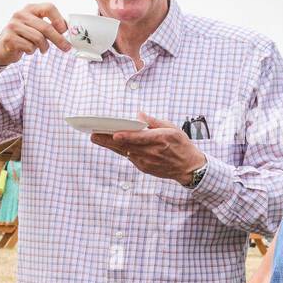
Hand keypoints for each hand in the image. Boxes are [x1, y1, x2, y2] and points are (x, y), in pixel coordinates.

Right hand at [0, 3, 71, 66]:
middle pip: (46, 27)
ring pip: (38, 39)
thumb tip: (68, 29)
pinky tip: (28, 50)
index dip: (59, 19)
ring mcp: (13, 26)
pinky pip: (29, 47)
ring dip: (43, 47)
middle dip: (59, 39)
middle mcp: (20, 14)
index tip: (64, 30)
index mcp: (30, 8)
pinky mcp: (9, 38)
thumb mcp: (36, 27)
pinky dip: (32, 51)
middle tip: (66, 48)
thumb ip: (50, 25)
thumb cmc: (24, 36)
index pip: (49, 7)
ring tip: (41, 49)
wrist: (2, 47)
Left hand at [90, 112, 205, 182]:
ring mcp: (147, 162)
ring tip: (96, 138)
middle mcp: (152, 152)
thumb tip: (139, 114)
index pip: (140, 138)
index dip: (126, 136)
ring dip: (110, 145)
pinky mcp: (144, 168)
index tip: (114, 134)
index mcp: (160, 139)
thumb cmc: (181, 145)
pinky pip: (130, 158)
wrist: (189, 168)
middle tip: (93, 135)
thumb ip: (155, 121)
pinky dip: (121, 150)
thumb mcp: (172, 128)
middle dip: (108, 140)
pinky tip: (111, 144)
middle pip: (127, 146)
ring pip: (124, 152)